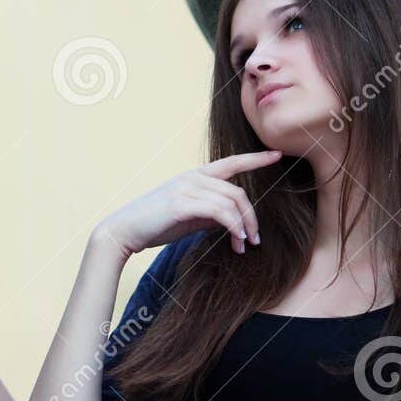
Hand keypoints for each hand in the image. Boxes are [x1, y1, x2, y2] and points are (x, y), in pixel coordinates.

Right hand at [94, 149, 282, 259]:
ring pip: (231, 202)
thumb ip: (210, 212)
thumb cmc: (154, 225)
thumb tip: (233, 219)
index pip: (231, 163)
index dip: (255, 158)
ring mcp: (186, 188)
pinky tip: (236, 240)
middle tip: (255, 240)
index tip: (276, 155)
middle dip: (252, 216)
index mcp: (193, 176)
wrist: (123, 231)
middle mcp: (191, 177)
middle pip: (237, 192)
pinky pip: (219, 212)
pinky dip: (233, 226)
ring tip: (245, 245)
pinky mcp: (181, 204)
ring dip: (244, 225)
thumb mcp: (188, 216)